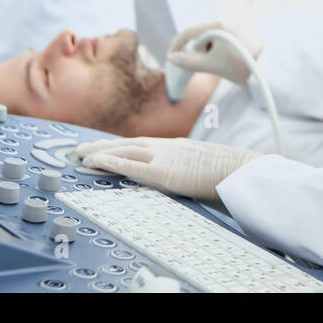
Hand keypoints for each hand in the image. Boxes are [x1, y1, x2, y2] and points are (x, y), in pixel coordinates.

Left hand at [76, 137, 261, 200]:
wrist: (241, 169)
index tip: (105, 147)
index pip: (143, 145)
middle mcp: (167, 146)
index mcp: (178, 146)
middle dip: (104, 147)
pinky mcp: (163, 172)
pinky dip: (111, 162)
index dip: (121, 146)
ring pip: (124, 152)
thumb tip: (186, 178)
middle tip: (83, 150)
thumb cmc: (230, 171)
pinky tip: (95, 162)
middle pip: (128, 144)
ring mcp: (164, 157)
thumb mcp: (206, 165)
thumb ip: (191, 168)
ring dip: (100, 153)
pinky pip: (131, 167)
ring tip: (81, 156)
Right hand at [167, 20, 264, 84]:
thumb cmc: (241, 67)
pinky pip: (222, 40)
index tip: (171, 57)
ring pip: (212, 39)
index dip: (177, 45)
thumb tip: (172, 58)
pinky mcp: (242, 31)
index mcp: (218, 25)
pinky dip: (219, 50)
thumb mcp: (212, 66)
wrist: (270, 69)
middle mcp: (226, 20)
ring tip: (222, 65)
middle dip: (199, 51)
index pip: (189, 32)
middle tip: (206, 66)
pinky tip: (228, 61)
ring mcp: (235, 25)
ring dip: (209, 52)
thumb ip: (189, 62)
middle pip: (201, 36)